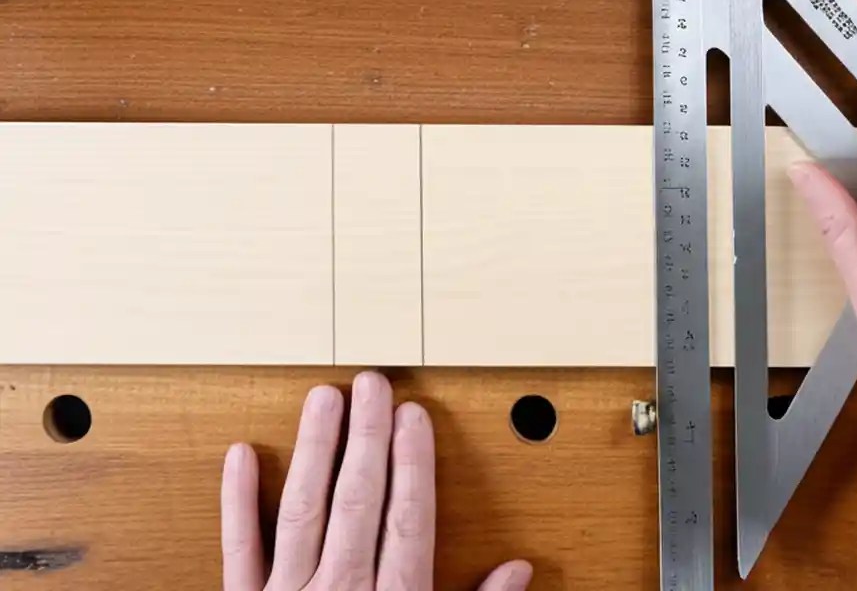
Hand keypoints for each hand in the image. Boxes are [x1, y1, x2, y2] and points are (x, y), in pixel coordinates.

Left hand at [220, 372, 531, 590]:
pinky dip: (237, 503)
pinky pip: (237, 550)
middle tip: (372, 384)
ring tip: (323, 400)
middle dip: (367, 438)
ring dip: (314, 452)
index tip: (414, 418)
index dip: (413, 463)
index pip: (407, 520)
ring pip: (303, 511)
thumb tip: (518, 573)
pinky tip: (242, 457)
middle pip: (358, 502)